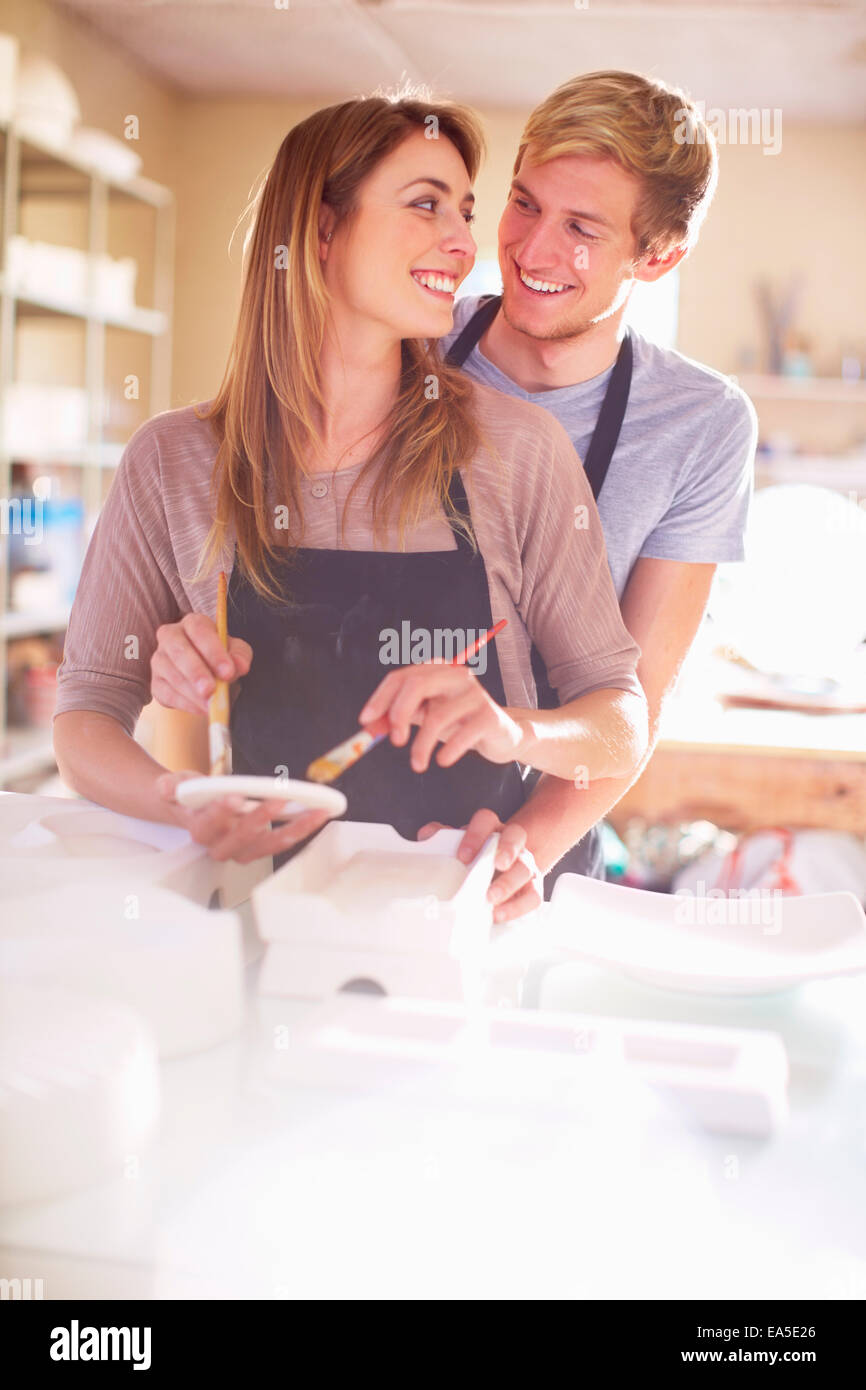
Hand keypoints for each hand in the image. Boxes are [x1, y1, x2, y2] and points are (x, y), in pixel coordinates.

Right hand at [151, 613, 252, 714]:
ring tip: (211, 704)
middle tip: (211, 690)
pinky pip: (167, 694)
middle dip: (196, 672)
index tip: (227, 671)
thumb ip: (239, 656)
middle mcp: (171, 637)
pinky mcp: (156, 682)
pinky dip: (186, 704)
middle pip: (179, 651)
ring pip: (172, 674)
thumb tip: (240, 666)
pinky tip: (202, 709)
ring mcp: (160, 660)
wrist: (206, 675)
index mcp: (193, 623)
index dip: (213, 651)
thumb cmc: (221, 657)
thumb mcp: (236, 652)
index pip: (199, 630)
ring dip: (192, 692)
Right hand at [156, 770, 329, 865]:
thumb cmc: (191, 798)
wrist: (194, 812)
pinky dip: (301, 829)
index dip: (221, 813)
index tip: (234, 796)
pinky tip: (318, 815)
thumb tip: (165, 787)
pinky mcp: (260, 848)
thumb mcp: (175, 787)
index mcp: (199, 830)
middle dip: (261, 819)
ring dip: (295, 829)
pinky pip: (281, 842)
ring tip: (316, 812)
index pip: (208, 825)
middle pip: (241, 838)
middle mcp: (221, 846)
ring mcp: (242, 850)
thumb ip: (171, 786)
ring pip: (269, 844)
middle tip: (279, 800)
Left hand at [359, 662, 523, 770]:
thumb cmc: (460, 723)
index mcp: (436, 670)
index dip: (380, 699)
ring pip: (436, 716)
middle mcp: (456, 675)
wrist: (502, 735)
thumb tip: (371, 724)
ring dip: (421, 745)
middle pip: (417, 685)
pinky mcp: (489, 716)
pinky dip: (447, 752)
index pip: (401, 677)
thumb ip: (400, 716)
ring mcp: (475, 694)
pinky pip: (460, 735)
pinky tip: (443, 759)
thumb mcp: (427, 715)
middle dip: (399, 714)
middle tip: (394, 740)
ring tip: (418, 763)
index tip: (366, 721)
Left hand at [418, 808, 543, 923]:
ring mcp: (525, 864)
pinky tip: (499, 914)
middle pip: (516, 837)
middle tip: (497, 865)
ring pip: (525, 868)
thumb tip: (427, 835)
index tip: (463, 855)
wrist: (506, 865)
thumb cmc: (479, 855)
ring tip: (491, 897)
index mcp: (492, 828)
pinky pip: (533, 896)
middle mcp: (512, 842)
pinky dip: (517, 907)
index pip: (486, 821)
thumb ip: (444, 837)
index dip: (476, 835)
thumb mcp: (461, 843)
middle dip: (508, 850)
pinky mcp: (532, 887)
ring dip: (509, 883)